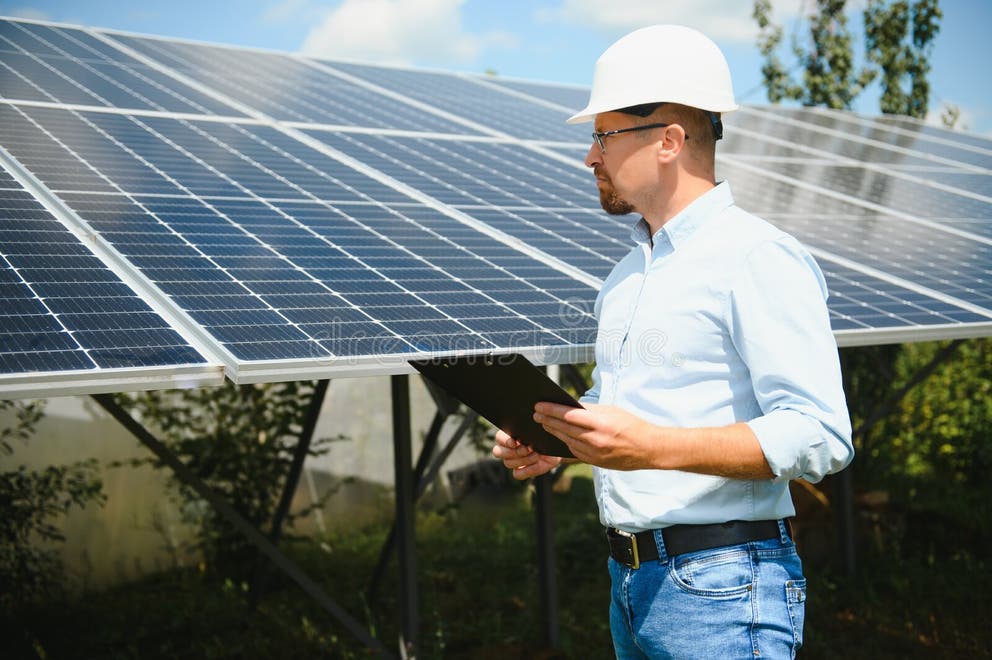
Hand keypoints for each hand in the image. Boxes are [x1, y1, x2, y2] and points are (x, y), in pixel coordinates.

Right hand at [491, 429, 563, 479]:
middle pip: (498, 452)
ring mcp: (513, 461)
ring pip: (508, 463)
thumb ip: (529, 433)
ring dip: (523, 459)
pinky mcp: (520, 472)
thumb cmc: (546, 436)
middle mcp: (507, 449)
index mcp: (509, 436)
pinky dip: (528, 470)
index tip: (514, 442)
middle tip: (527, 449)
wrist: (557, 448)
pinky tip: (537, 464)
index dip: (504, 440)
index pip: (499, 438)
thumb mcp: (540, 432)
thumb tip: (522, 438)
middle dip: (513, 451)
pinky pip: (517, 474)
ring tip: (537, 455)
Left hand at [534, 402, 656, 469]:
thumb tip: (570, 406)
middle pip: (564, 429)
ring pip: (566, 441)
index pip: (569, 415)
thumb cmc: (632, 426)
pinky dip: (564, 443)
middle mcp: (595, 440)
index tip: (539, 406)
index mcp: (601, 424)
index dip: (551, 410)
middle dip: (547, 420)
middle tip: (535, 414)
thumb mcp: (612, 411)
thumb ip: (590, 410)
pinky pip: (574, 451)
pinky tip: (558, 437)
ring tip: (543, 423)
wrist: (649, 449)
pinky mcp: (594, 462)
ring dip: (553, 432)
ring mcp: (594, 454)